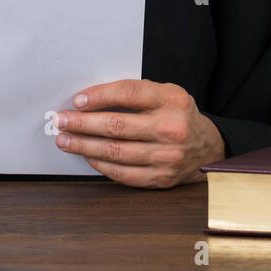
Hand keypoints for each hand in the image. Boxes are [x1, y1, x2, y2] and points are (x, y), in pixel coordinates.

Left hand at [52, 79, 227, 187]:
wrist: (209, 148)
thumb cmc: (178, 116)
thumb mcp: (166, 94)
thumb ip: (135, 93)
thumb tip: (90, 100)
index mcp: (171, 101)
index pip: (129, 93)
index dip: (100, 95)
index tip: (78, 100)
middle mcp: (170, 129)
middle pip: (117, 126)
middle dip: (83, 123)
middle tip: (62, 121)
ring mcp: (166, 157)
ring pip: (116, 152)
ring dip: (84, 146)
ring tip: (65, 140)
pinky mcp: (161, 178)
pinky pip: (123, 173)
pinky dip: (100, 164)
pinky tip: (86, 156)